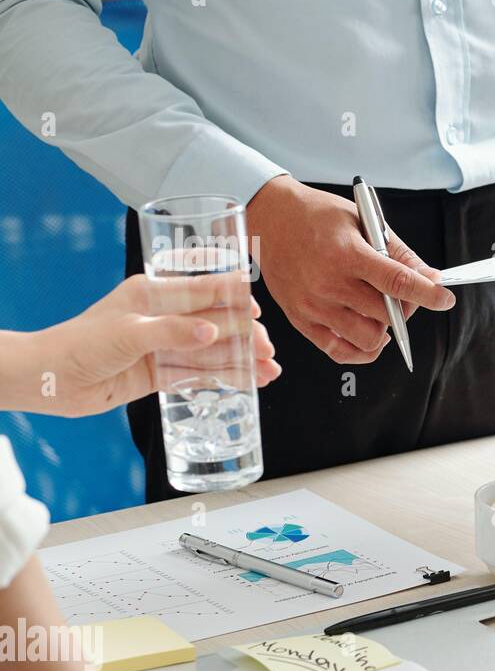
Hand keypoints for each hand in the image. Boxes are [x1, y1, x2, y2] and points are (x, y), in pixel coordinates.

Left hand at [12, 273, 279, 417]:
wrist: (49, 381)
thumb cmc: (79, 344)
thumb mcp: (127, 333)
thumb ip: (171, 333)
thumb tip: (213, 332)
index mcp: (152, 293)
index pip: (202, 289)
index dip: (232, 296)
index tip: (256, 307)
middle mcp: (162, 317)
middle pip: (215, 322)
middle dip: (244, 335)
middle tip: (267, 349)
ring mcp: (163, 346)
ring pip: (212, 351)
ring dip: (241, 359)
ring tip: (269, 370)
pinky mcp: (160, 372)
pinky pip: (200, 373)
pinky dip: (225, 377)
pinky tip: (249, 381)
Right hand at [246, 176, 453, 363]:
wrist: (271, 219)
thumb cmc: (318, 217)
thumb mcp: (364, 222)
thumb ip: (400, 254)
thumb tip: (432, 279)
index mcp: (346, 254)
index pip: (397, 282)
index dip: (427, 294)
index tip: (444, 299)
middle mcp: (328, 283)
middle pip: (386, 314)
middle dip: (405, 308)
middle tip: (402, 296)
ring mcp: (313, 306)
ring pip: (368, 338)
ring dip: (384, 329)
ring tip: (380, 311)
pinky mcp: (301, 321)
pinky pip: (340, 353)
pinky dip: (362, 350)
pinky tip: (369, 334)